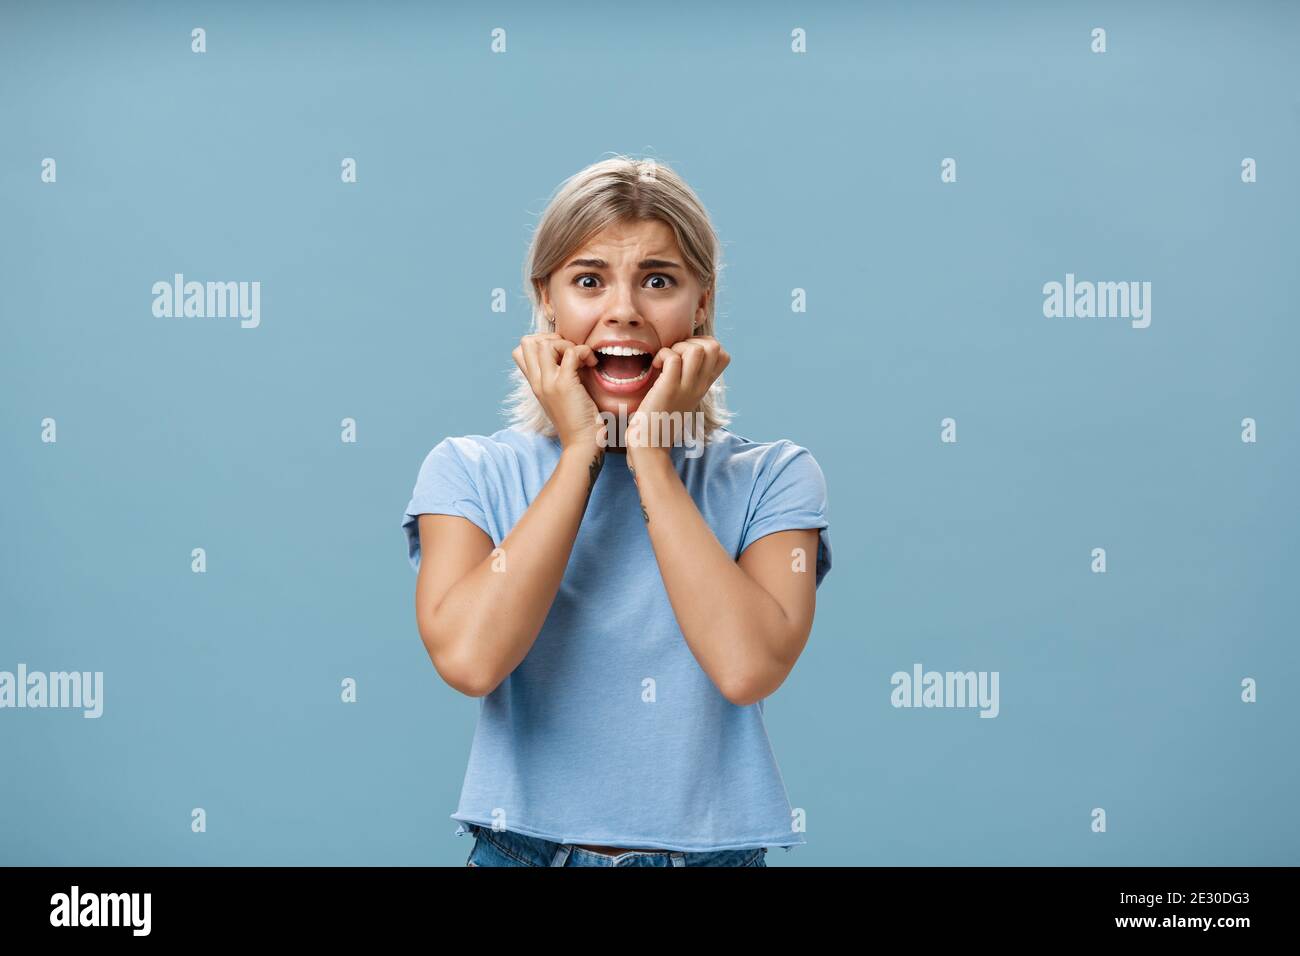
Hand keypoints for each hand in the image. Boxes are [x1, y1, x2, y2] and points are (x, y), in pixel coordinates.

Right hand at [511, 333, 605, 451]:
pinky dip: (584, 352)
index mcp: (534, 384)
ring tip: (583, 359)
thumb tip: (570, 353)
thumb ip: (559, 375)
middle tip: (571, 352)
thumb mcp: (561, 395)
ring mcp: (548, 383)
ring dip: (568, 344)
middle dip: (552, 339)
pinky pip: (571, 352)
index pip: (520, 351)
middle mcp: (537, 382)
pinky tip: (592, 364)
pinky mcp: (564, 384)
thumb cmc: (578, 421)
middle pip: (528, 342)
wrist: (582, 444)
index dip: (540, 342)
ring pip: (546, 344)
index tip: (561, 353)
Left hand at [628, 336, 729, 450]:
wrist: (651, 443)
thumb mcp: (682, 395)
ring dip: (677, 347)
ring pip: (696, 349)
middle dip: (692, 341)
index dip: (705, 345)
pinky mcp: (669, 388)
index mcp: (704, 386)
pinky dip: (662, 356)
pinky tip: (655, 368)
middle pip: (713, 346)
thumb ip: (687, 376)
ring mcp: (686, 387)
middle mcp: (700, 385)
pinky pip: (673, 358)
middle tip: (675, 356)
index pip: (723, 354)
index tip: (686, 355)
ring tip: (665, 361)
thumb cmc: (660, 418)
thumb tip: (680, 353)